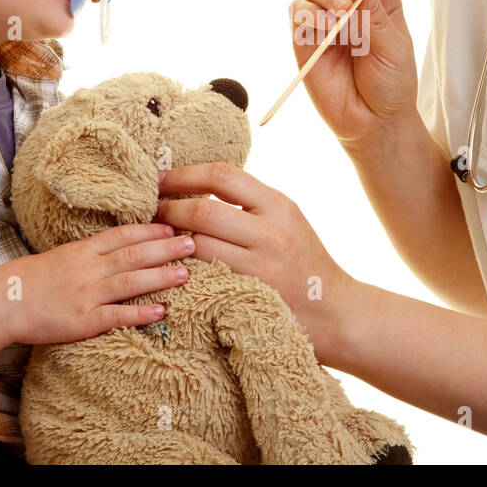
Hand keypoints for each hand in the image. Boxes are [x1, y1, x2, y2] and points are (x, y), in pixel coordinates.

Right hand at [1, 224, 195, 345]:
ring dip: (161, 277)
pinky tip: (162, 310)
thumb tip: (118, 247)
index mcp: (82, 250)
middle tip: (194, 243)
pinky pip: (115, 316)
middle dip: (165, 248)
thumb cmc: (31, 280)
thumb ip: (89, 253)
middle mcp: (87, 269)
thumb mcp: (61, 256)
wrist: (2, 302)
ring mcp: (85, 294)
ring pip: (130, 282)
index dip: (150, 230)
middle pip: (133, 255)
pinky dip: (139, 313)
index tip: (174, 225)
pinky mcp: (81, 321)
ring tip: (186, 273)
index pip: (122, 235)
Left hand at [152, 163, 357, 361]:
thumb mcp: (288, 221)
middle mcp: (272, 232)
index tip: (160, 179)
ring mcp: (261, 267)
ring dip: (168, 242)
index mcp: (280, 205)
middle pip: (203, 211)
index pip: (222, 175)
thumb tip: (199, 184)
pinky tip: (169, 267)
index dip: (184, 174)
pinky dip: (181, 269)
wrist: (337, 312)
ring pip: (197, 246)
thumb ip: (252, 203)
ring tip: (154, 239)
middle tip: (149, 212)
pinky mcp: (250, 295)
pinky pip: (203, 277)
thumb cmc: (306, 264)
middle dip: (168, 209)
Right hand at [292, 0, 417, 147]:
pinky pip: (297, 11)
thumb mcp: (393, 47)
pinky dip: (308, 12)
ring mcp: (325, 19)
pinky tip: (324, 27)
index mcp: (380, 0)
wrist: (373, 121)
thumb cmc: (391, 84)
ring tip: (341, 16)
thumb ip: (375, 15)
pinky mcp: (304, 38)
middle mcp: (350, 4)